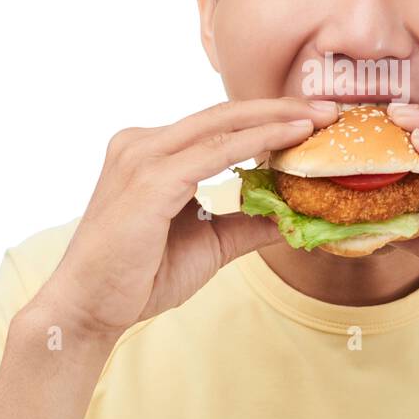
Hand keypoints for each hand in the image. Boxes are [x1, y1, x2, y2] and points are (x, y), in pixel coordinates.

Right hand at [39, 98, 339, 339]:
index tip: (314, 119)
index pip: (217, 125)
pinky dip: (256, 142)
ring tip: (319, 119)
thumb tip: (294, 216)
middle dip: (280, 109)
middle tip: (330, 109)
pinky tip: (289, 139)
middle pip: (223, 115)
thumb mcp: (209, 243)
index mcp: (149, 152)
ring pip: (222, 125)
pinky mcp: (149, 179)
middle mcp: (141, 144)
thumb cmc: (138, 277)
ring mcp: (141, 156)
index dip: (268, 119)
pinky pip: (213, 152)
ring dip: (275, 120)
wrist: (88, 309)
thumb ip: (247, 223)